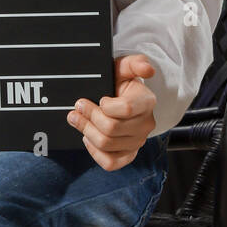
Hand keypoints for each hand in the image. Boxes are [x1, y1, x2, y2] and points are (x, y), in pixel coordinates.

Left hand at [66, 54, 156, 170]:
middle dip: (89, 116)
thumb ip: (135, 63)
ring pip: (107, 145)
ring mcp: (137, 142)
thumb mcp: (124, 67)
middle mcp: (145, 124)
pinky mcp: (129, 155)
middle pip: (111, 128)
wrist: (122, 98)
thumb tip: (148, 68)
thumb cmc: (120, 82)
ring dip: (86, 131)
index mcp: (146, 102)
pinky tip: (88, 137)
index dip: (105, 105)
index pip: (125, 109)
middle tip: (78, 106)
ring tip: (77, 119)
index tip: (99, 98)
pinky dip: (94, 152)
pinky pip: (110, 163)